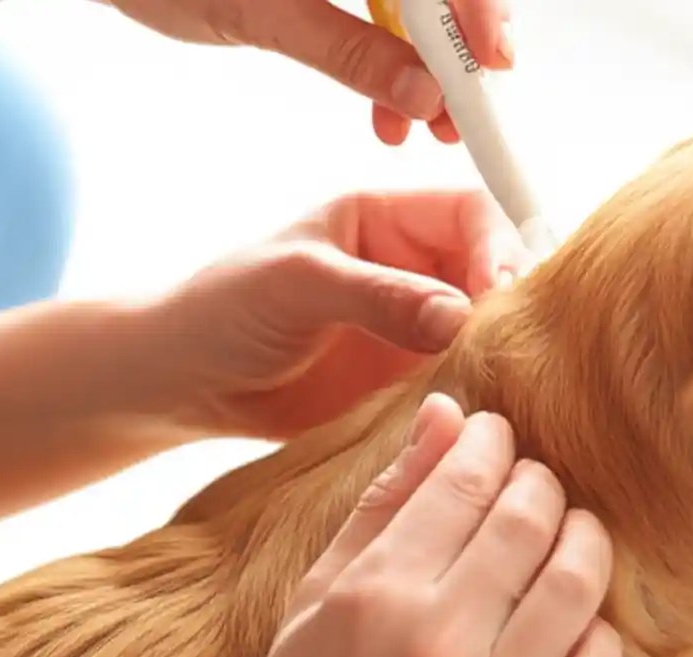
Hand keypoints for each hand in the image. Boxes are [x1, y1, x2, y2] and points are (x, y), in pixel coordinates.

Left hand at [102, 0, 512, 144]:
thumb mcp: (262, 13)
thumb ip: (349, 51)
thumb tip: (426, 95)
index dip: (479, 12)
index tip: (492, 69)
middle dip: (460, 53)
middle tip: (463, 117)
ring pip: (421, 9)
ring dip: (431, 70)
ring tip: (428, 129)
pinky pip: (389, 17)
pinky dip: (394, 64)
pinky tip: (391, 115)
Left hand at [144, 190, 530, 438]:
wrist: (181, 386)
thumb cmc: (220, 311)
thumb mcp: (295, 285)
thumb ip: (376, 295)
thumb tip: (458, 316)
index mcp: (383, 219)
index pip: (469, 213)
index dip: (498, 244)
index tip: (502, 292)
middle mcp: (408, 269)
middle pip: (491, 270)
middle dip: (510, 299)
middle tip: (512, 340)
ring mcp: (412, 327)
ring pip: (484, 328)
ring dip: (499, 349)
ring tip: (507, 378)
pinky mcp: (406, 381)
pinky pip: (460, 378)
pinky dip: (479, 390)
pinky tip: (484, 408)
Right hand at [243, 394, 622, 656]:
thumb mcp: (313, 604)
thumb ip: (381, 505)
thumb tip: (443, 413)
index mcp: (376, 595)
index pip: (466, 479)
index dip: (491, 441)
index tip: (492, 436)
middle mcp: (438, 641)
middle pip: (529, 517)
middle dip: (538, 481)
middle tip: (526, 483)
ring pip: (576, 582)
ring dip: (581, 540)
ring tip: (562, 534)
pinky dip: (596, 632)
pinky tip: (570, 623)